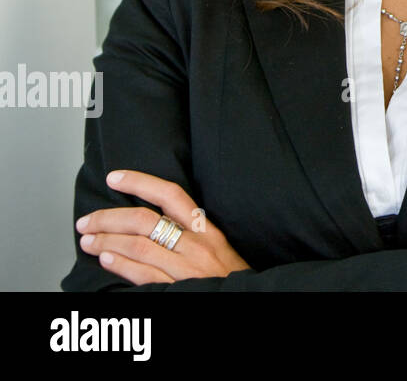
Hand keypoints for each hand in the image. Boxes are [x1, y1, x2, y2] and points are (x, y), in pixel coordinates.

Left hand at [76, 170, 250, 284]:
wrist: (247, 300)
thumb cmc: (228, 276)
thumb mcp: (217, 247)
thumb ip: (190, 234)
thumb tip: (151, 222)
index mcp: (207, 229)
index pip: (171, 195)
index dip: (140, 183)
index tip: (114, 177)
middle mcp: (197, 245)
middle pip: (145, 220)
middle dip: (109, 218)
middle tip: (87, 221)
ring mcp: (187, 268)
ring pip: (139, 246)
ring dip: (106, 242)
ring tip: (87, 241)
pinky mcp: (178, 290)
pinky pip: (144, 275)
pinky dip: (121, 266)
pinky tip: (106, 260)